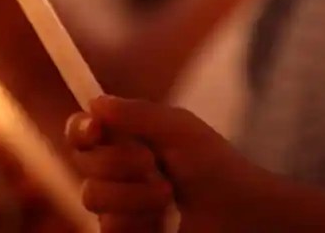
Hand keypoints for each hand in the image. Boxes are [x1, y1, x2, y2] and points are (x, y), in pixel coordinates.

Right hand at [67, 96, 281, 231]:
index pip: (83, 133)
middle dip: (116, 161)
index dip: (80, 129)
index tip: (95, 130)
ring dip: (132, 195)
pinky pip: (108, 229)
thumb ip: (138, 114)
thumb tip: (95, 103)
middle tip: (153, 165)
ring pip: (92, 197)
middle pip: (82, 163)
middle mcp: (117, 175)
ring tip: (168, 197)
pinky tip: (161, 222)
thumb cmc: (218, 169)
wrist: (244, 216)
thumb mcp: (180, 130)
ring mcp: (120, 209)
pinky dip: (135, 222)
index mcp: (127, 142)